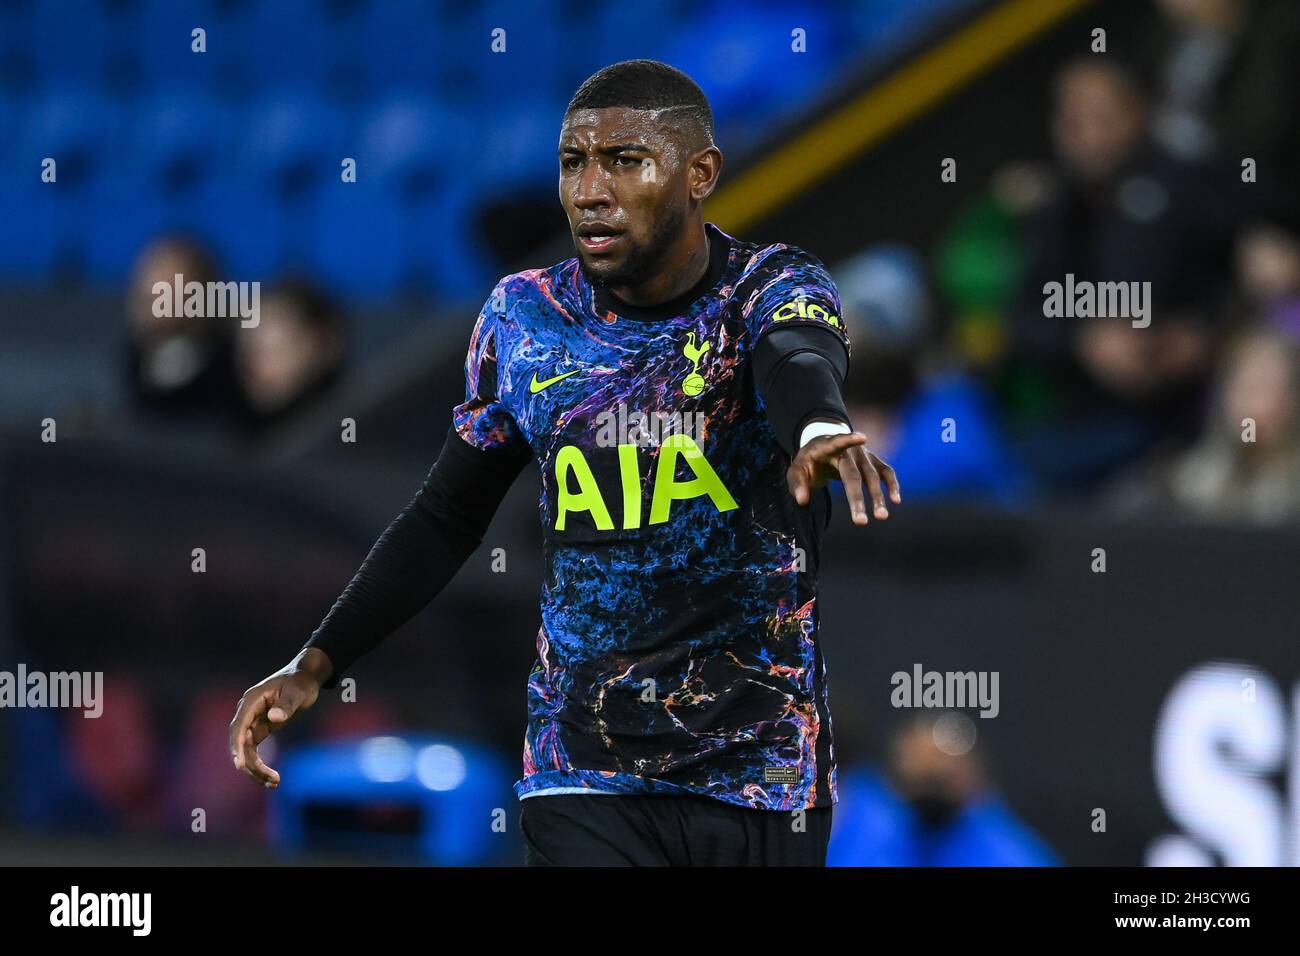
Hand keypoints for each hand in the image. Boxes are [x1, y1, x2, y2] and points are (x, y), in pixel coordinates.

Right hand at [228, 649, 331, 789]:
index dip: (237, 746)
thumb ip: (285, 705)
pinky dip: (261, 765)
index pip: (238, 727)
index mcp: (251, 701)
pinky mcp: (259, 730)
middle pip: (240, 743)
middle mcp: (247, 713)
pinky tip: (272, 778)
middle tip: (270, 779)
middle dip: (251, 764)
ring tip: (275, 783)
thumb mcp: (296, 693)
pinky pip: (254, 752)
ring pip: (247, 751)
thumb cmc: (300, 682)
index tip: (240, 765)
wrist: (305, 678)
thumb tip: (273, 718)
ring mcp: (252, 722)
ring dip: (256, 769)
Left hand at [786, 431, 900, 523]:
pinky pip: (886, 472)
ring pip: (872, 475)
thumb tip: (802, 500)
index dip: (848, 439)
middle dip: (857, 498)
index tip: (863, 437)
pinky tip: (896, 500)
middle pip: (853, 474)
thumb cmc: (808, 463)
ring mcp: (863, 455)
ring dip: (878, 497)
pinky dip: (892, 485)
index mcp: (827, 447)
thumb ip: (797, 485)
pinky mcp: (872, 461)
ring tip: (881, 517)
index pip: (837, 442)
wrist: (822, 449)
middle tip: (860, 522)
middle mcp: (848, 450)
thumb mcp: (796, 471)